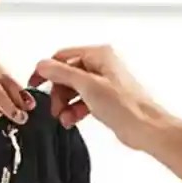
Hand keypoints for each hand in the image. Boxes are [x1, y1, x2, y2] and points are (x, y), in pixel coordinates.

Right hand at [28, 45, 168, 150]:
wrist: (146, 128)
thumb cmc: (126, 107)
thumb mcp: (88, 86)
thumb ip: (62, 73)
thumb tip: (43, 65)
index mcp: (100, 55)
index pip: (63, 56)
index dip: (47, 70)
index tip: (35, 83)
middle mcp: (102, 65)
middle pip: (67, 74)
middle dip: (58, 91)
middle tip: (54, 106)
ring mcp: (105, 82)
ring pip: (74, 89)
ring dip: (65, 103)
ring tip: (63, 116)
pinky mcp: (106, 99)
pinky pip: (83, 100)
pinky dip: (75, 110)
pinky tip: (71, 119)